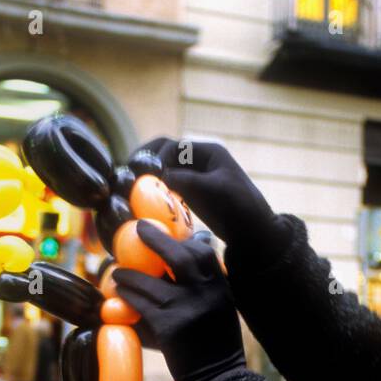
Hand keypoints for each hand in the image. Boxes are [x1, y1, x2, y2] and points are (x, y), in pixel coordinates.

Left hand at [112, 221, 246, 380]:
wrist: (218, 380)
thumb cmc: (215, 348)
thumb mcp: (220, 311)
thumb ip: (204, 289)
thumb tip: (177, 264)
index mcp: (221, 289)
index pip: (203, 253)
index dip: (183, 240)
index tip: (167, 236)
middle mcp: (206, 295)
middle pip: (179, 256)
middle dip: (156, 240)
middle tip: (138, 230)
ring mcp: (187, 310)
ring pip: (151, 282)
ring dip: (129, 274)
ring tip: (116, 273)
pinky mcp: (168, 328)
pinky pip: (141, 305)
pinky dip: (127, 297)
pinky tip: (118, 294)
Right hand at [133, 138, 284, 255]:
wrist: (253, 233)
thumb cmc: (239, 208)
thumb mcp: (213, 190)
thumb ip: (185, 180)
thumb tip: (156, 176)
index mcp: (208, 152)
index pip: (173, 146)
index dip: (155, 158)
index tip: (144, 175)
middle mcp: (199, 160)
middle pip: (164, 152)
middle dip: (145, 161)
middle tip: (127, 173)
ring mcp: (194, 177)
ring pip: (164, 169)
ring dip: (147, 175)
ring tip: (129, 186)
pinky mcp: (191, 193)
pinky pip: (168, 186)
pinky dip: (155, 189)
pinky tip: (142, 199)